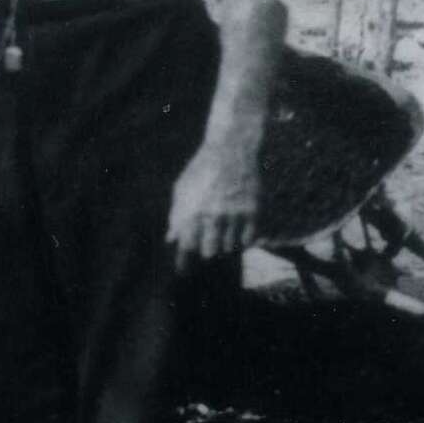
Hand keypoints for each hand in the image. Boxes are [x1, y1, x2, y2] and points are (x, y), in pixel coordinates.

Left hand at [166, 135, 260, 272]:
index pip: (186, 247)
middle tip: (208, 242)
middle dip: (207, 249)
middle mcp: (212, 215)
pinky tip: (238, 230)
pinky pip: (248, 240)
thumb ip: (176, 214)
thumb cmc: (202, 169)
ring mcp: (234, 214)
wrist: (231, 148)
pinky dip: (242, 239)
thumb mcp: (182, 188)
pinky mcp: (252, 211)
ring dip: (225, 243)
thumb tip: (170, 239)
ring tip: (224, 229)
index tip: (183, 274)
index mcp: (192, 210)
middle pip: (209, 252)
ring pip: (229, 247)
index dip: (183, 264)